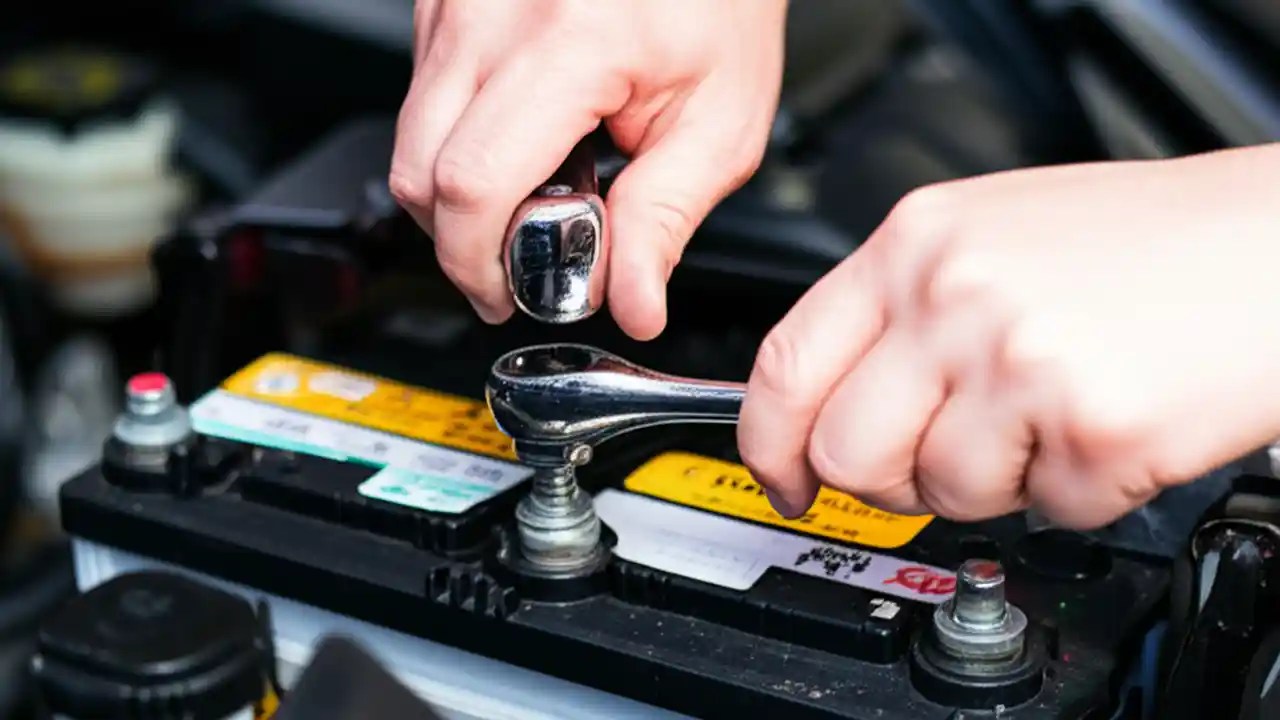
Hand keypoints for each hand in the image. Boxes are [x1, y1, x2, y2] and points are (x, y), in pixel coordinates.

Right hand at [390, 0, 786, 339]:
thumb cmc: (718, 10)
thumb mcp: (720, 125)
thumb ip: (664, 221)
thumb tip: (634, 303)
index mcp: (571, 43)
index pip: (475, 182)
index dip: (477, 260)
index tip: (506, 295)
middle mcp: (495, 13)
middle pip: (419, 171)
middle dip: (457, 242)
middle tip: (511, 268)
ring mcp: (459, 1)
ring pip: (408, 140)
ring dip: (453, 195)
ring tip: (525, 201)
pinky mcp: (444, 2)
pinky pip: (419, 99)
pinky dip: (454, 143)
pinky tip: (514, 144)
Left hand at [738, 143, 1279, 529]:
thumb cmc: (1153, 242)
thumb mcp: (990, 237)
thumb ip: (902, 313)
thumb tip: (832, 402)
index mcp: (917, 243)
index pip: (786, 362)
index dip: (768, 441)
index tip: (781, 478)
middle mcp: (954, 296)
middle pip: (846, 451)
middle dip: (887, 481)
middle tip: (943, 460)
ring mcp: (1020, 361)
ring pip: (941, 493)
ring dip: (996, 482)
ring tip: (1054, 416)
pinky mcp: (1093, 428)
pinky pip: (1044, 512)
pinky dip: (1078, 490)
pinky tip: (1110, 424)